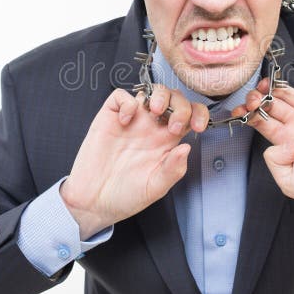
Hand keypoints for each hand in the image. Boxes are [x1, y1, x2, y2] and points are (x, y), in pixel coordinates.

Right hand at [60, 85, 208, 238]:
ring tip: (155, 113)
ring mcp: (132, 121)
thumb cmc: (125, 196)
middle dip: (181, 105)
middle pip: (175, 99)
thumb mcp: (155, 187)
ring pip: (151, 91)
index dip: (198, 114)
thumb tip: (186, 148)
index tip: (198, 127)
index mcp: (167, 141)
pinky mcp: (110, 118)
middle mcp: (151, 128)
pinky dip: (127, 102)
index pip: (190, 117)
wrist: (94, 202)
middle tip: (174, 125)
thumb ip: (173, 169)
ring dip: (159, 96)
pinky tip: (125, 120)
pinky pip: (120, 96)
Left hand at [233, 75, 293, 254]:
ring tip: (270, 86)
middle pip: (273, 104)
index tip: (242, 110)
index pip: (262, 121)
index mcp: (287, 142)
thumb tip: (285, 140)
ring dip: (279, 86)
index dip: (249, 113)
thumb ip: (275, 161)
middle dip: (258, 97)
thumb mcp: (290, 183)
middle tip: (254, 96)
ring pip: (293, 93)